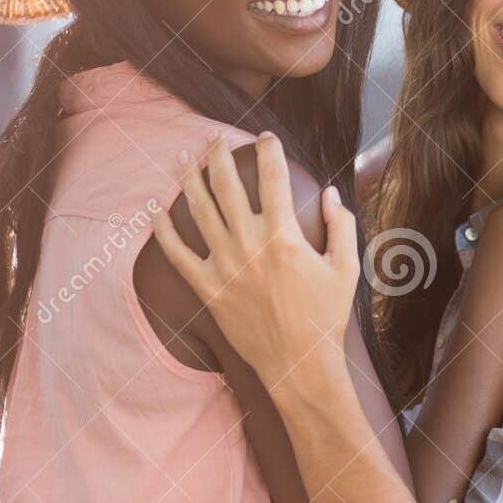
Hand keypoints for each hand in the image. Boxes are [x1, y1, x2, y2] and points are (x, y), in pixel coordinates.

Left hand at [151, 132, 359, 388]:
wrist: (298, 364)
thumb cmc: (326, 316)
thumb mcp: (346, 268)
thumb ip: (340, 225)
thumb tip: (330, 193)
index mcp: (285, 236)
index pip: (272, 177)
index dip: (268, 150)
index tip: (265, 137)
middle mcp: (249, 245)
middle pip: (227, 185)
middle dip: (219, 154)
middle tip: (215, 138)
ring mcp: (224, 266)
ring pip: (199, 211)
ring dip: (189, 179)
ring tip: (184, 157)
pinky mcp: (207, 289)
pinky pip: (177, 254)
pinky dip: (164, 231)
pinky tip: (156, 211)